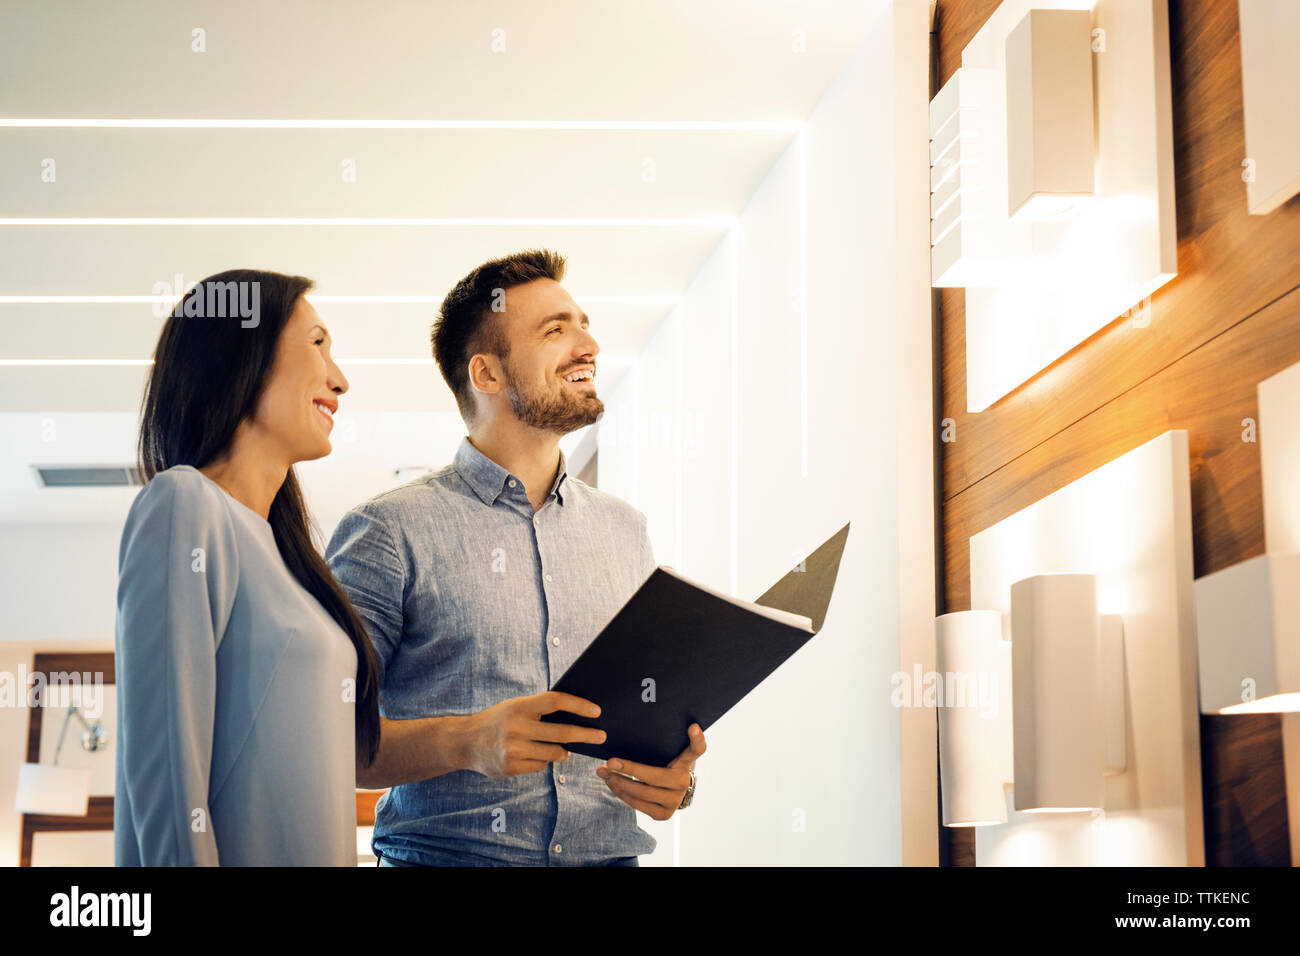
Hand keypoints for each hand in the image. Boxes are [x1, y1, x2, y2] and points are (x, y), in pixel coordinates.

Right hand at [460, 691, 605, 778]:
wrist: (465, 741)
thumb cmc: (497, 720)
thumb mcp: (515, 707)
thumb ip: (539, 710)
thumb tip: (575, 715)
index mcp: (519, 707)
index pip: (555, 701)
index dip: (578, 705)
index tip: (596, 711)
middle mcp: (517, 727)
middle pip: (561, 732)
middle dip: (585, 735)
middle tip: (601, 736)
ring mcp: (514, 750)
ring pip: (553, 753)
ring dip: (563, 751)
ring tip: (564, 749)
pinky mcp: (511, 768)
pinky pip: (540, 765)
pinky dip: (543, 761)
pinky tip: (534, 755)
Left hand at [596, 723, 706, 820]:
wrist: (675, 791)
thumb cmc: (668, 764)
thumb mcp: (671, 751)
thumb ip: (666, 741)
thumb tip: (651, 723)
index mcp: (687, 762)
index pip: (698, 749)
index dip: (697, 739)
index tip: (692, 726)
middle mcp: (684, 782)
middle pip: (655, 777)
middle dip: (629, 770)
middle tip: (610, 763)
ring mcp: (675, 801)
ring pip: (643, 794)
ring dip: (619, 783)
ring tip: (604, 773)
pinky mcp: (665, 814)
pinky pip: (639, 805)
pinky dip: (622, 794)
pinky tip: (612, 784)